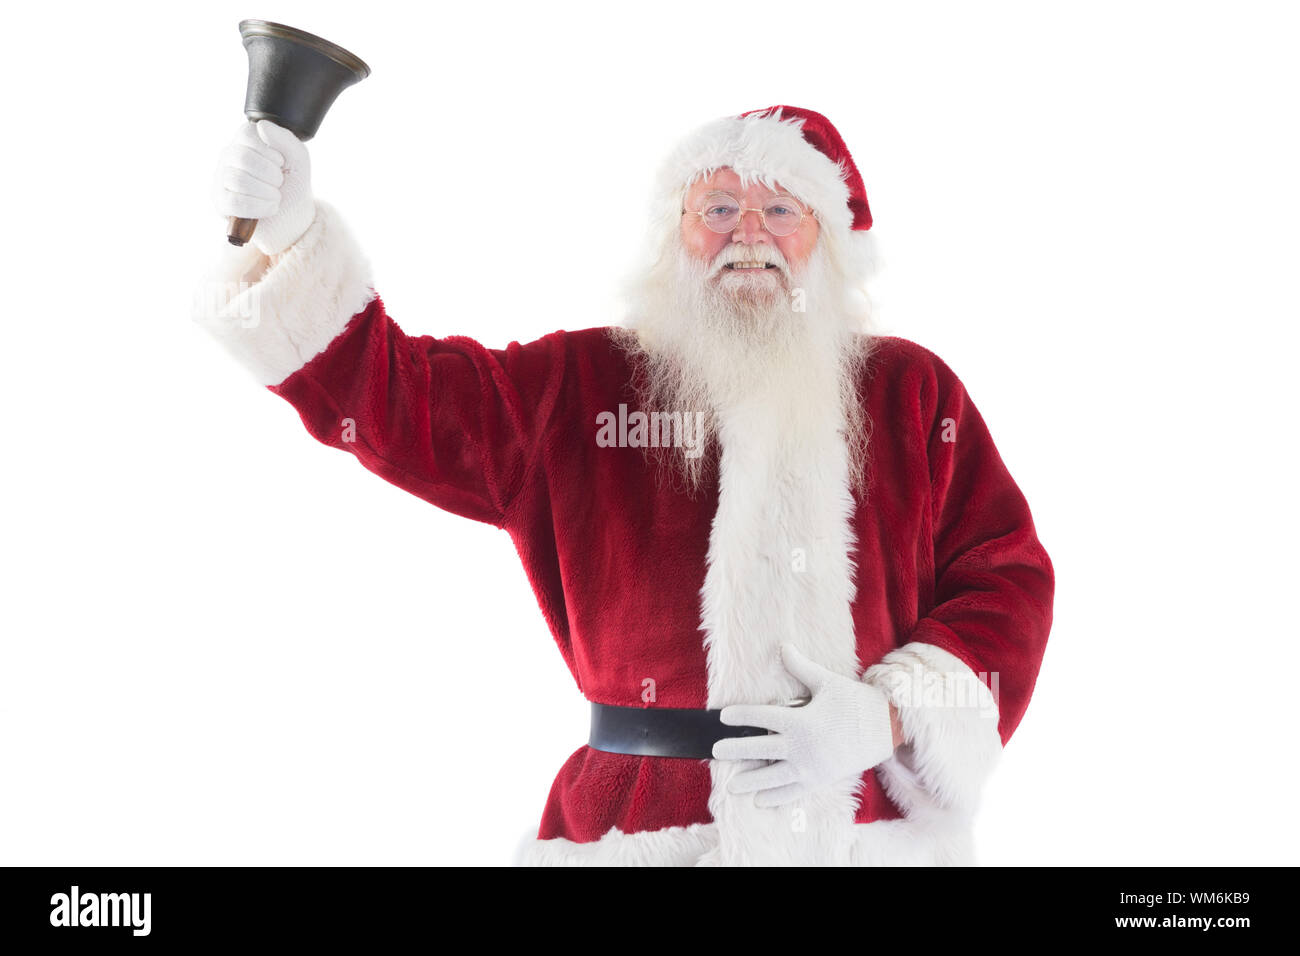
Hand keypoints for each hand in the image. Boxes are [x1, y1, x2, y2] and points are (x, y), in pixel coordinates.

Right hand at [212, 119, 314, 255]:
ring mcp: (221, 179)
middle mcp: (229, 156)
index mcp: (245, 141)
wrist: (294, 217)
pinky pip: (235, 203)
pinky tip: (269, 208)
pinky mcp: (221, 202)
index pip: (247, 134)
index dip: (271, 152)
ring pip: (238, 180)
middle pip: (243, 158)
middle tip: (279, 183)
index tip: (281, 163)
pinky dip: (259, 208)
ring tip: (275, 196)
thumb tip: (262, 126)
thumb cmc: (293, 185)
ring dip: (267, 192)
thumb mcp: (298, 159)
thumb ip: (285, 139)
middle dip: (271, 175)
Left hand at [712, 643, 894, 807]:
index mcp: (799, 721)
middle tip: (715, 752)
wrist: (885, 728)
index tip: (724, 717)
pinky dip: (775, 798)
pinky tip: (760, 801)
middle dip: (734, 751)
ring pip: (771, 777)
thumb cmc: (855, 702)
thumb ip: (800, 667)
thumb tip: (783, 646)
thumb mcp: (827, 682)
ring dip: (749, 781)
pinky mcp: (819, 780)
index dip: (741, 716)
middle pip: (759, 750)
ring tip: (732, 786)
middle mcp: (800, 747)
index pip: (761, 718)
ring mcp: (809, 767)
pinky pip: (792, 792)